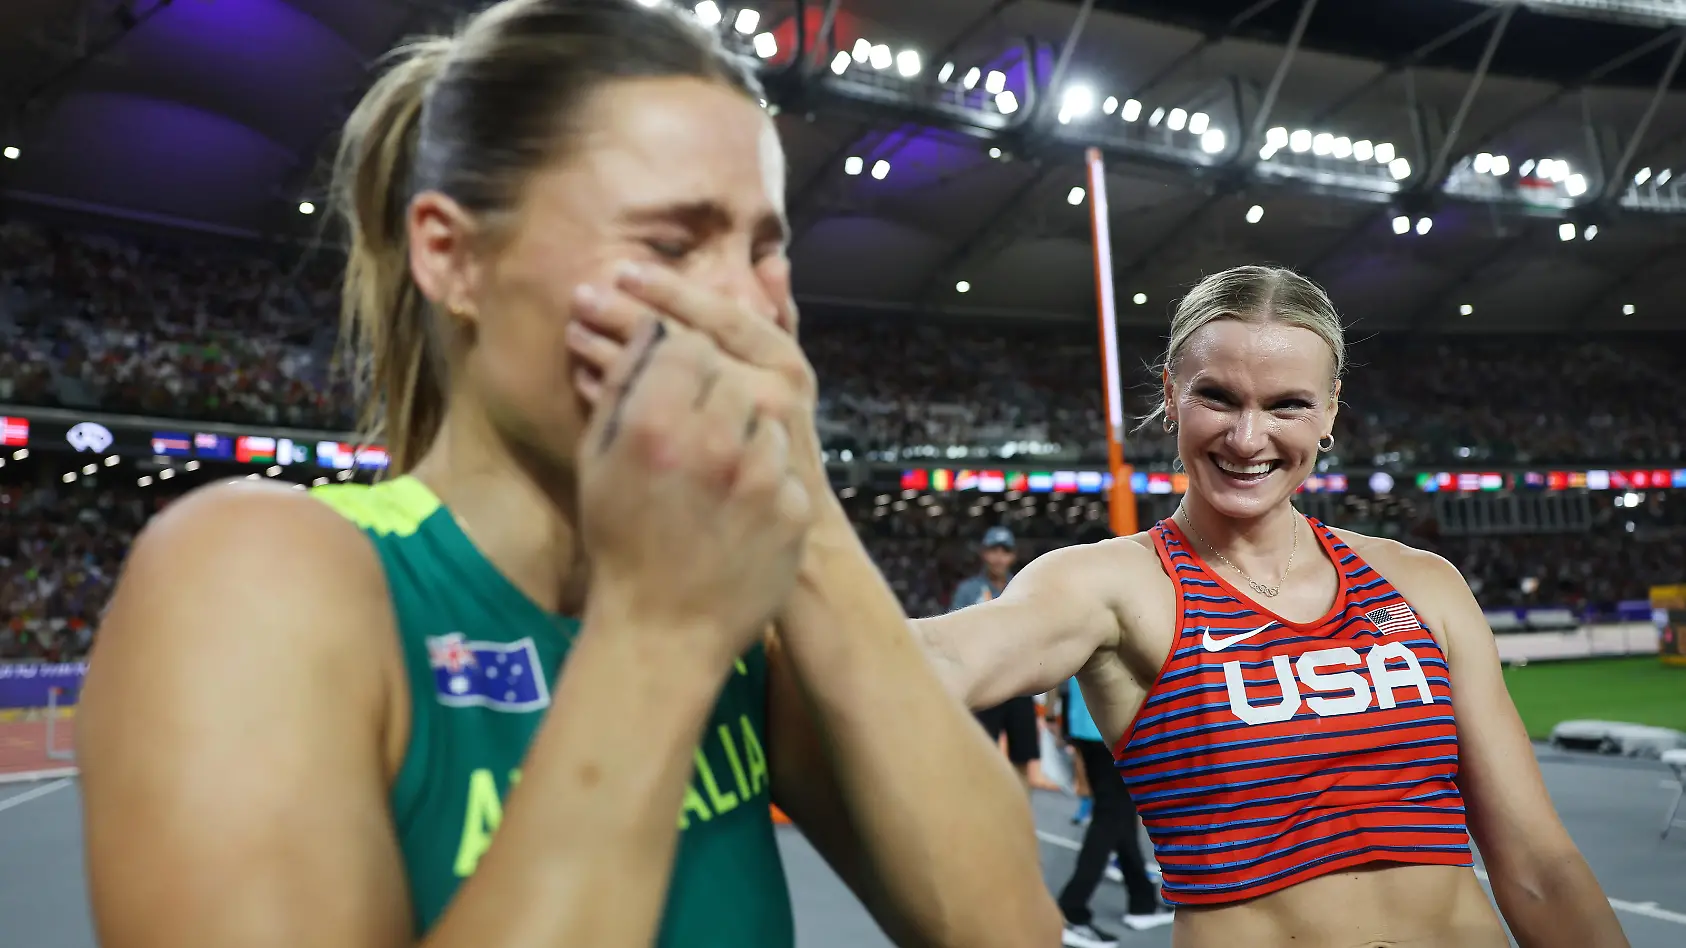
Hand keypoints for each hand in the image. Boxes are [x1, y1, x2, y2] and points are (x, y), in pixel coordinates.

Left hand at [566, 263, 826, 496]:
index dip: (671, 291)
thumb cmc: (780, 444)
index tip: (625, 271)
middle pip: (683, 343)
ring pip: (660, 381)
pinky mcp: (702, 469)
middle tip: (582, 295)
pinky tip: (585, 379)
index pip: (721, 315)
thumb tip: (773, 261)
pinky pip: (648, 426)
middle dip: (628, 317)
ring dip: (610, 353)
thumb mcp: (787, 381)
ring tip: (574, 333)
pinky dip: (614, 399)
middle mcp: (764, 394)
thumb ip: (780, 323)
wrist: (782, 528)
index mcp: (783, 364)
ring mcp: (733, 435)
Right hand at [575, 316, 812, 668]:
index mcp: (656, 422)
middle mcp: (715, 441)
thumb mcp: (599, 459)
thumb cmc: (620, 541)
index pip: (686, 342)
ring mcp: (763, 476)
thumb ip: (624, 383)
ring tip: (714, 473)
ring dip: (742, 431)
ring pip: (764, 416)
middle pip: (731, 373)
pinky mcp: (795, 508)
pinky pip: (782, 465)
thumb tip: (648, 323)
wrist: (664, 630)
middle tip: (694, 426)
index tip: (674, 375)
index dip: (680, 355)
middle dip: (713, 389)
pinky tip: (735, 506)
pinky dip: (763, 475)